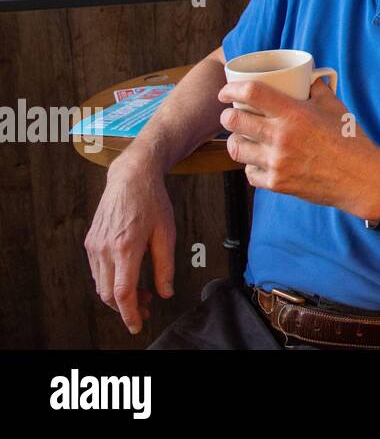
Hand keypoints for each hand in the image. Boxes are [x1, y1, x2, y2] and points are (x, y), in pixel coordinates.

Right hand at [84, 158, 176, 334]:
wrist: (130, 177)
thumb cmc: (152, 202)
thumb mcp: (166, 233)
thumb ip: (165, 266)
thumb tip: (165, 292)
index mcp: (126, 247)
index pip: (123, 293)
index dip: (130, 314)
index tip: (138, 325)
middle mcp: (105, 249)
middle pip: (109, 294)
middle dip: (127, 308)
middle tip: (148, 308)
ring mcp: (94, 246)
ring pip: (101, 285)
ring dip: (119, 296)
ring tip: (143, 293)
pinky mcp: (90, 242)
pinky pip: (98, 272)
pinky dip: (111, 282)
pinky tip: (129, 277)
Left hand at [218, 78, 379, 213]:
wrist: (361, 177)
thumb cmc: (351, 141)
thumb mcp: (336, 108)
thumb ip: (318, 91)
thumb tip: (309, 79)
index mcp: (294, 114)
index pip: (251, 94)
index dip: (231, 90)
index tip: (226, 91)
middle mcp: (280, 137)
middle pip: (234, 121)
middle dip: (227, 116)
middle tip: (231, 115)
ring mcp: (276, 162)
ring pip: (236, 149)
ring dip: (236, 140)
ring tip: (243, 138)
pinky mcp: (277, 183)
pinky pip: (249, 173)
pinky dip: (251, 165)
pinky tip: (259, 160)